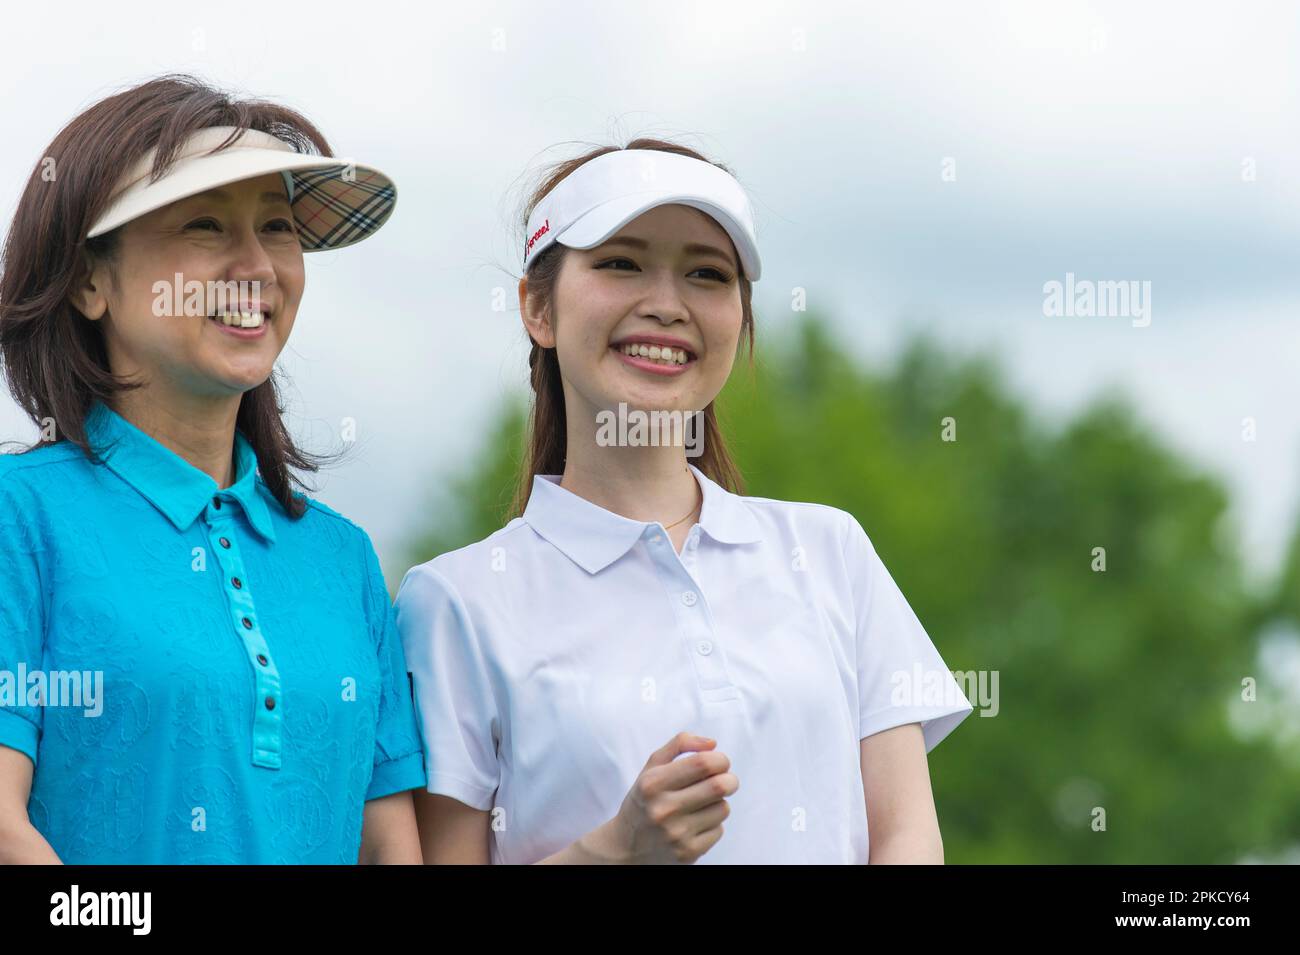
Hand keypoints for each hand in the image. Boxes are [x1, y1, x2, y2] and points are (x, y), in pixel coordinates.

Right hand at [599, 731, 738, 863]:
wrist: (627, 847)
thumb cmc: (645, 800)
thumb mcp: (652, 767)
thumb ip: (679, 745)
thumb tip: (712, 743)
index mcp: (653, 783)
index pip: (703, 763)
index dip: (720, 760)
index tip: (719, 763)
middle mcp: (663, 809)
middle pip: (719, 786)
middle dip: (730, 779)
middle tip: (726, 780)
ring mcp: (676, 834)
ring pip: (723, 808)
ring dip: (719, 803)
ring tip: (702, 804)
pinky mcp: (687, 853)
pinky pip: (719, 830)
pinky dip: (713, 824)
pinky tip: (696, 824)